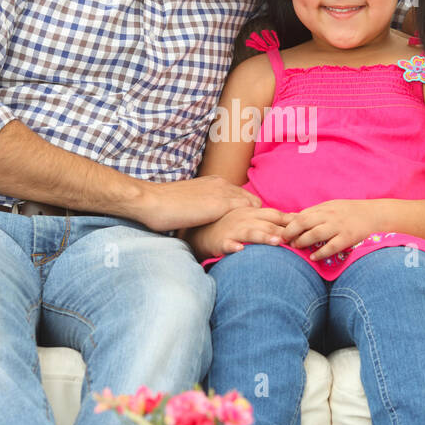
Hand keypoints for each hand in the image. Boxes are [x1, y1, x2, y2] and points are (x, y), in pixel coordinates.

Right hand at [136, 176, 260, 233]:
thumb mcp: (188, 202)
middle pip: (253, 202)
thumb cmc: (162, 205)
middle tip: (270, 236)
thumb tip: (203, 217)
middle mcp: (222, 185)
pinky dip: (254, 226)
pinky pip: (246, 212)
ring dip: (262, 224)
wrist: (150, 201)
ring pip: (253, 207)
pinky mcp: (220, 204)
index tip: (251, 227)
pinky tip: (259, 239)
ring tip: (274, 240)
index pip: (242, 197)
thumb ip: (201, 206)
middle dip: (261, 218)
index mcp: (214, 183)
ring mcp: (222, 193)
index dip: (247, 213)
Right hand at [190, 206, 290, 258]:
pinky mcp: (221, 241)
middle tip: (296, 237)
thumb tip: (294, 220)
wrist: (203, 233)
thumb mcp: (250, 219)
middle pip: (266, 223)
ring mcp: (233, 230)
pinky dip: (234, 247)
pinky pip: (228, 244)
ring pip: (250, 233)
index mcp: (253, 213)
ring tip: (276, 242)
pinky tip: (240, 250)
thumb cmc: (232, 227)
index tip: (306, 225)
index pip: (275, 215)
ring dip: (264, 237)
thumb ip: (269, 220)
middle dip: (282, 229)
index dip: (291, 220)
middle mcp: (245, 219)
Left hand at [281, 200, 375, 261]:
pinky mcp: (348, 238)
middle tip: (284, 241)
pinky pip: (331, 246)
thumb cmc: (348, 211)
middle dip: (291, 232)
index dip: (288, 225)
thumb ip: (312, 213)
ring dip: (303, 241)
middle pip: (304, 222)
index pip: (301, 215)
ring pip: (316, 234)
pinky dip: (320, 252)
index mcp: (324, 209)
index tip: (280, 232)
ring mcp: (339, 227)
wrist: (373, 214)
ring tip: (296, 247)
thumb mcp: (329, 206)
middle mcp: (330, 216)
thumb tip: (291, 217)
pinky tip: (313, 257)